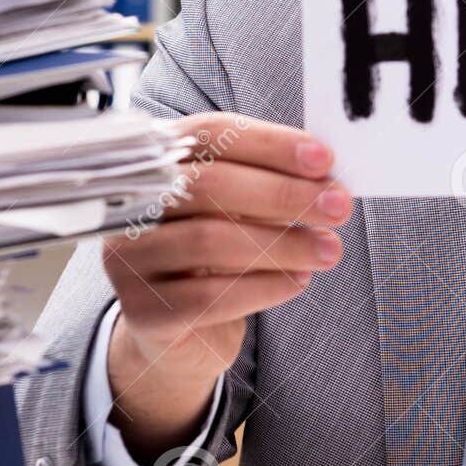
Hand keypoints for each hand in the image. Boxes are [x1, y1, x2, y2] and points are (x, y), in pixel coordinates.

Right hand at [101, 112, 350, 462]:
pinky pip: (208, 296)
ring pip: (210, 241)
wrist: (177, 330)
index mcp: (158, 161)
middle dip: (284, 194)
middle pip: (210, 185)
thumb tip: (325, 176)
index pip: (211, 135)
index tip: (324, 160)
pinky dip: (263, 287)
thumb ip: (268, 183)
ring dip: (283, 244)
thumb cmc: (217, 256)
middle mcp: (130, 203)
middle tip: (338, 206)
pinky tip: (298, 281)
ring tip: (329, 249)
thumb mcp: (240, 209)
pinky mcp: (141, 310)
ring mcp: (128, 257)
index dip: (270, 144)